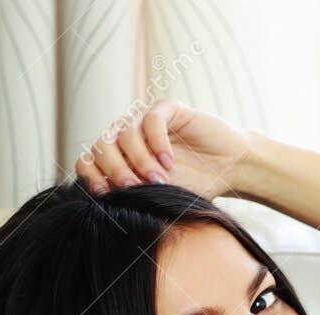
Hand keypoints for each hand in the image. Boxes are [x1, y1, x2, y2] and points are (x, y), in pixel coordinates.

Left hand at [74, 99, 255, 201]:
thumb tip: (107, 200)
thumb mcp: (161, 196)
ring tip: (160, 179)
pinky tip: (169, 162)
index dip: (91, 175)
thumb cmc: (197, 185)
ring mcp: (144, 121)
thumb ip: (135, 194)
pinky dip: (156, 143)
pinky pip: (150, 121)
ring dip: (139, 160)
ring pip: (123, 134)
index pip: (88, 161)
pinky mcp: (166, 109)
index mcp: (120, 158)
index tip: (105, 193)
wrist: (231, 168)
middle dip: (115, 169)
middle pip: (100, 146)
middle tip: (134, 188)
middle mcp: (127, 137)